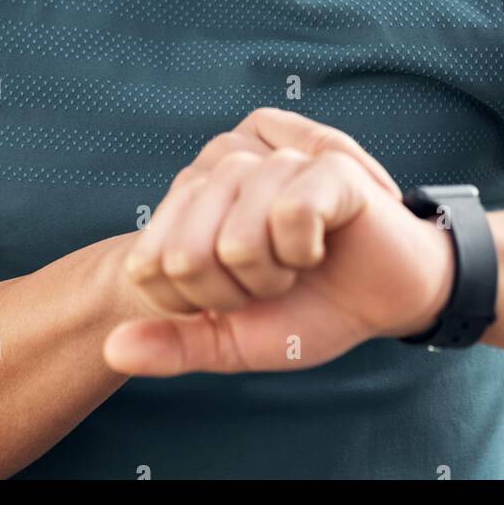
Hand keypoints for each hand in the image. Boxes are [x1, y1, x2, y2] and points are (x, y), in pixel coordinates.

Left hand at [102, 109, 454, 376]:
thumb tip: (114, 347)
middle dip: (238, 294)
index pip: (150, 266)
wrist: (389, 299)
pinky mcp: (325, 161)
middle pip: (188, 254)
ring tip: (303, 261)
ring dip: (277, 274)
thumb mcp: (235, 340)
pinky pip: (289, 213)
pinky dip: (308, 250)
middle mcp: (225, 165)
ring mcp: (274, 157)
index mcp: (193, 200)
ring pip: (238, 239)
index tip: (237, 298)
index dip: (197, 305)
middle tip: (275, 281)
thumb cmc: (310, 309)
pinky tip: (326, 241)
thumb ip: (176, 342)